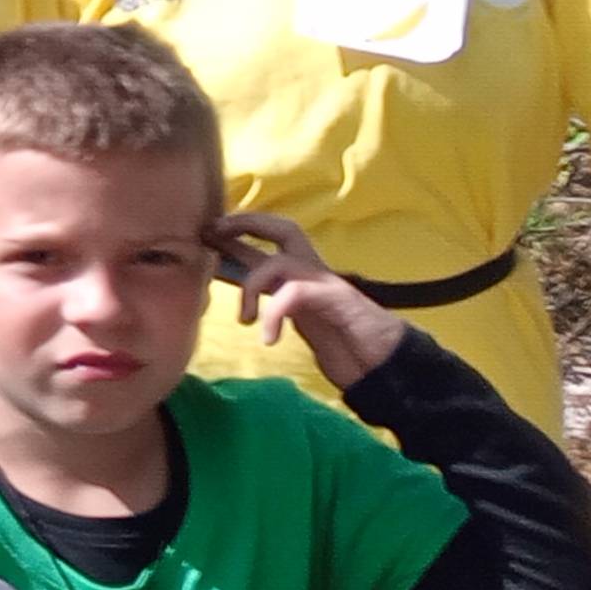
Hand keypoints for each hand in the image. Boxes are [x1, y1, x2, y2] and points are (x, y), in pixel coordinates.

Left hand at [213, 212, 405, 390]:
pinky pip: (296, 293)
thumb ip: (274, 308)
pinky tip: (268, 338)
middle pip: (284, 229)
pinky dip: (274, 313)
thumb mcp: (297, 325)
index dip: (237, 235)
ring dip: (253, 285)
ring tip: (245, 319)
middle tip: (213, 232)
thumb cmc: (343, 347)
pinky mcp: (338, 301)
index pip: (269, 245)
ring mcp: (327, 284)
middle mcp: (314, 273)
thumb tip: (240, 304)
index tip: (204, 234)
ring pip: (282, 261)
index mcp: (302, 278)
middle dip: (247, 224)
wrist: (385, 366)